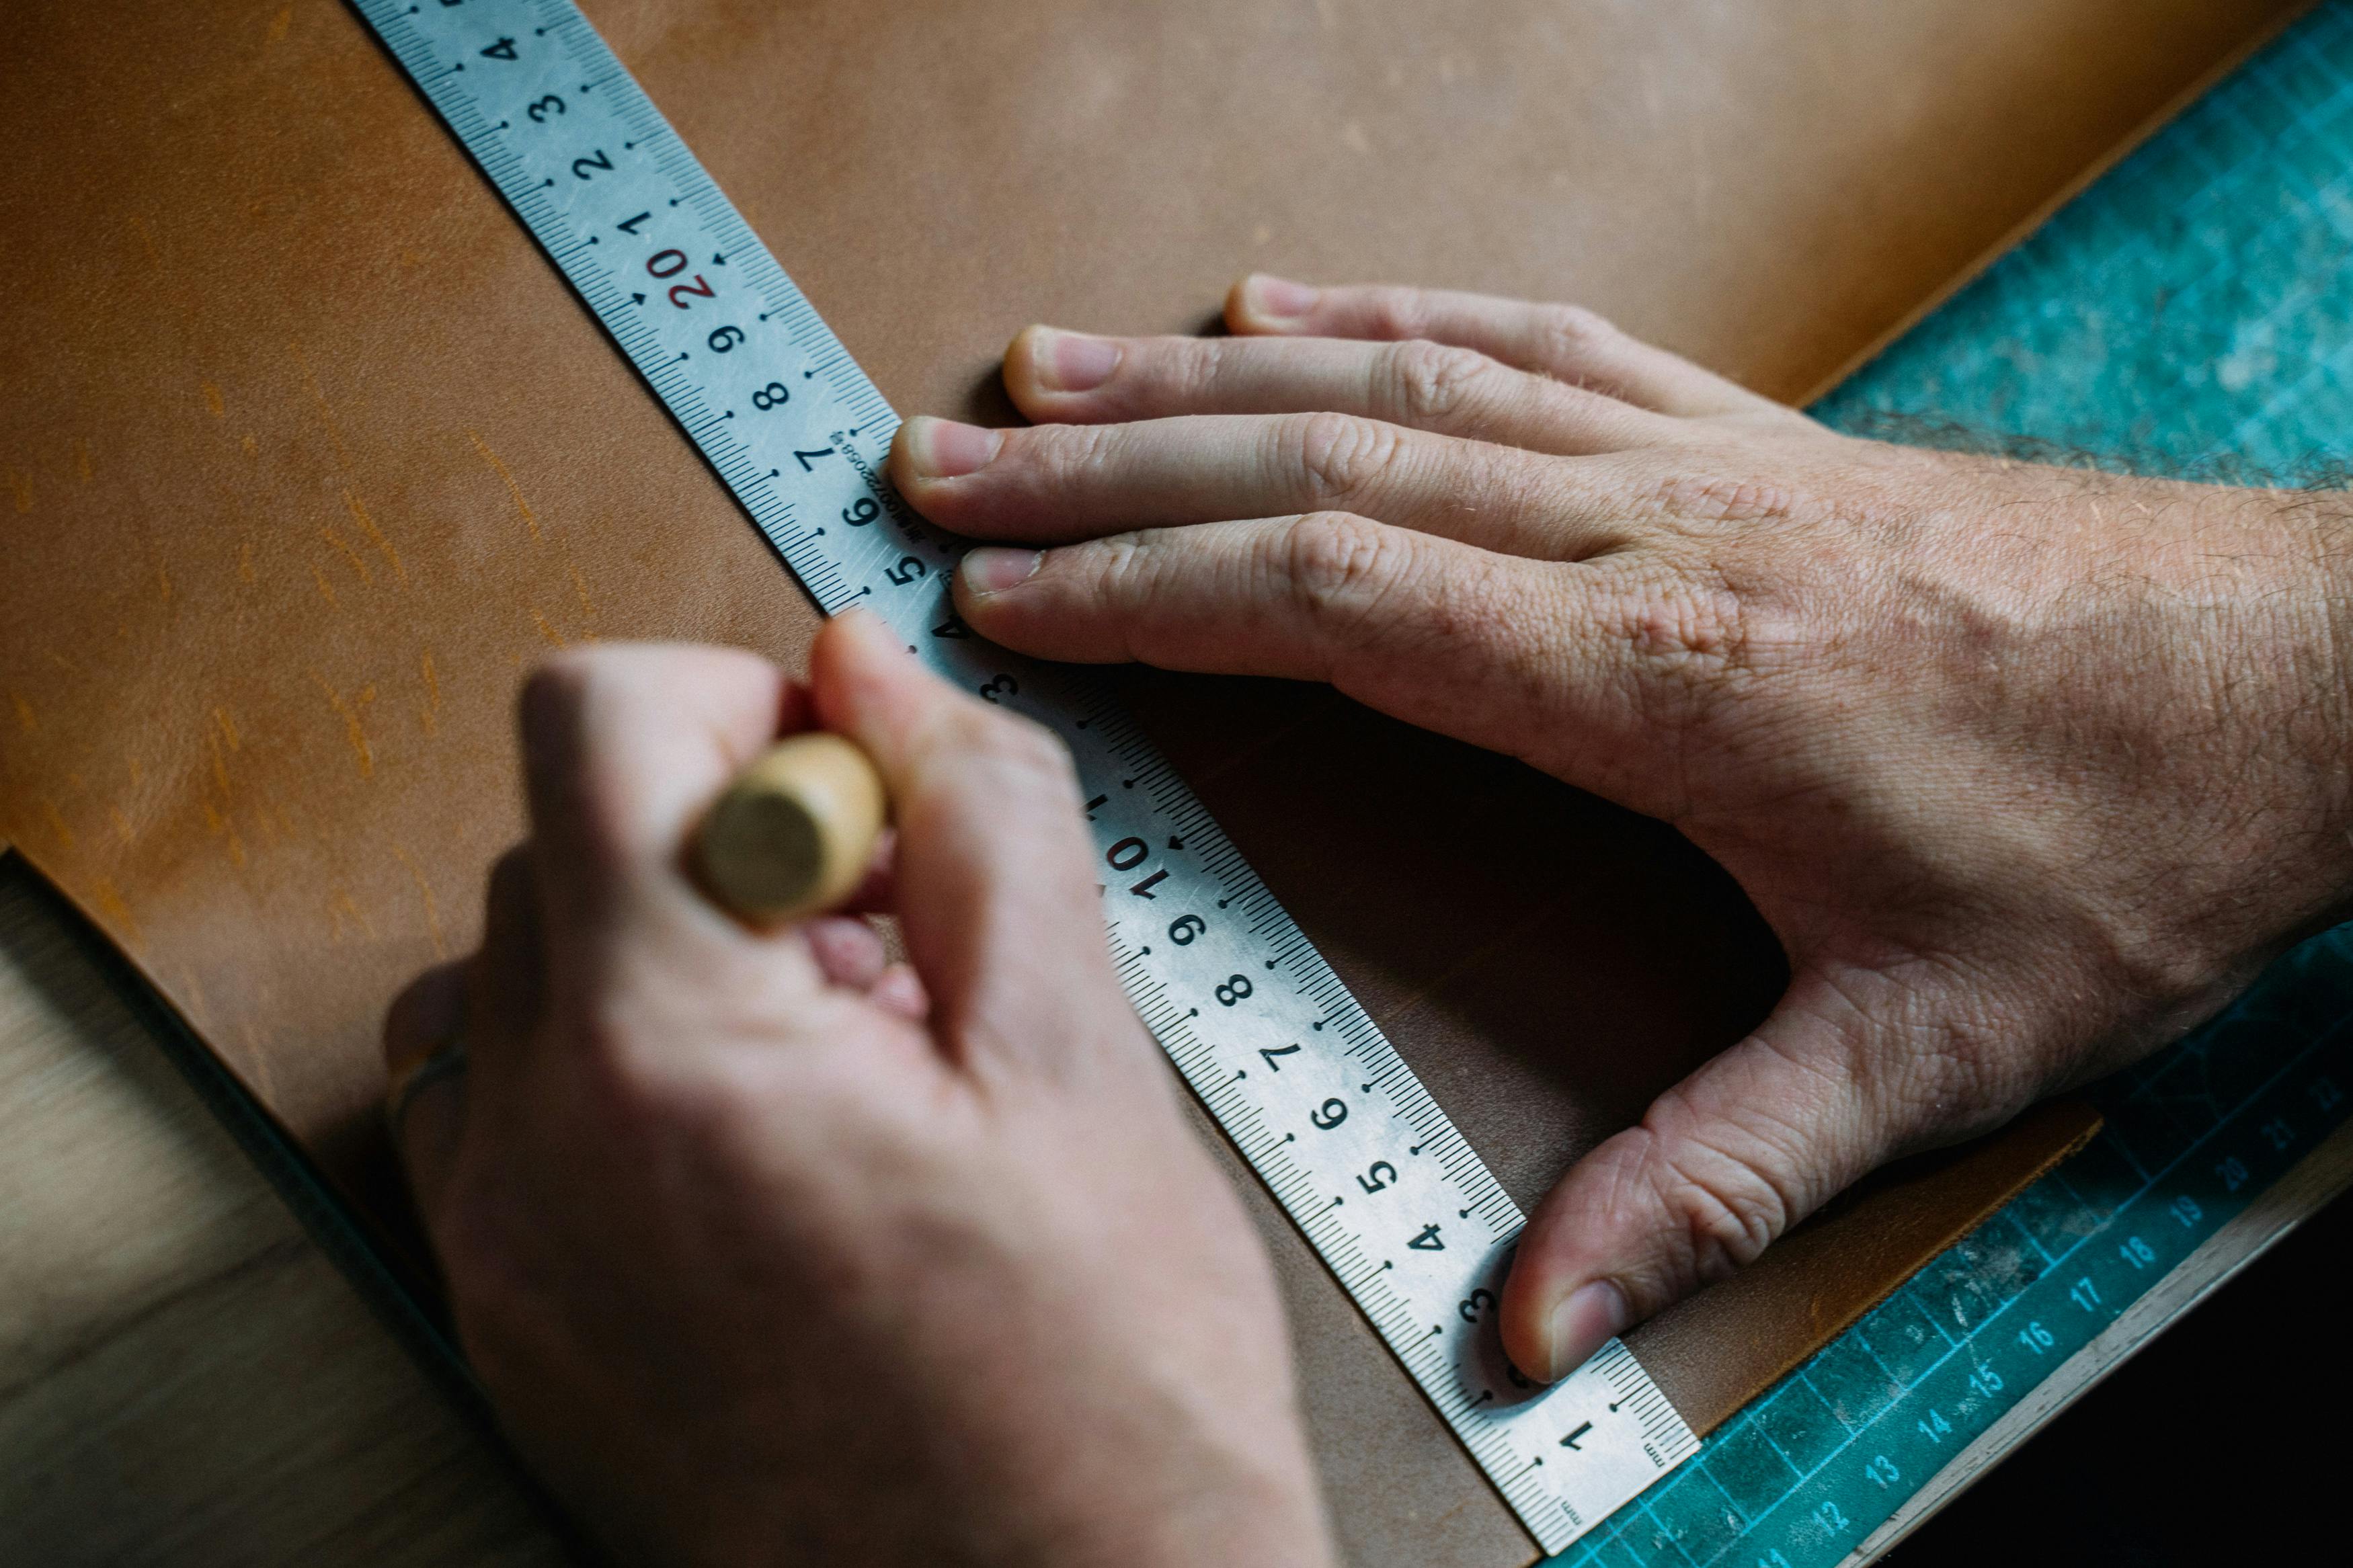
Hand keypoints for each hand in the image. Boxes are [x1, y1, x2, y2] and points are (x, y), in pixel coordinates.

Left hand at [383, 614, 1333, 1567]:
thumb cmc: (1106, 1416)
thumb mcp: (1085, 1070)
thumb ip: (980, 819)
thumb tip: (876, 670)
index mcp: (670, 1060)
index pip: (594, 718)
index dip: (746, 704)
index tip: (858, 798)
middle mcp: (536, 1157)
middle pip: (562, 835)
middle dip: (736, 844)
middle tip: (897, 964)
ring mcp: (504, 1255)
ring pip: (520, 965)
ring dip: (671, 952)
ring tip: (837, 1062)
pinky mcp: (514, 1326)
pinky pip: (507, 1108)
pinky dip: (622, 1070)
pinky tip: (775, 1145)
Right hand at [888, 276, 2352, 1381]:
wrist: (2307, 679)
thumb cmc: (2116, 848)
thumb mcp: (1923, 1052)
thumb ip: (1714, 1177)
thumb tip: (1544, 1317)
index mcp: (1654, 680)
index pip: (1337, 603)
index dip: (1151, 592)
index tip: (1009, 596)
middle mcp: (1645, 536)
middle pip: (1321, 469)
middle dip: (1113, 469)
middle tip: (948, 464)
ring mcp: (1691, 459)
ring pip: (1398, 384)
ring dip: (1206, 373)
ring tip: (1051, 368)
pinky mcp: (1741, 430)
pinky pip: (1527, 341)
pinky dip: (1388, 312)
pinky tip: (1288, 297)